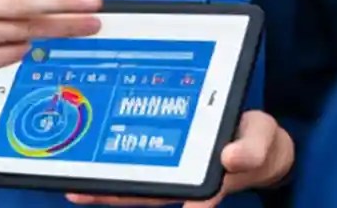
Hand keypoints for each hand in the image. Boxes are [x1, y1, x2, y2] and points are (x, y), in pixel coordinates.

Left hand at [65, 111, 294, 206]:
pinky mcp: (168, 155)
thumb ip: (252, 149)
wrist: (256, 138)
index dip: (153, 197)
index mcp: (208, 177)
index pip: (178, 192)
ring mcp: (175, 169)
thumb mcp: (264, 140)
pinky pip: (138, 163)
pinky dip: (115, 162)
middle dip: (113, 193)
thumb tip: (231, 158)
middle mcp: (186, 178)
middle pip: (145, 192)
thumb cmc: (259, 142)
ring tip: (72, 183)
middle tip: (78, 191)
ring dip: (106, 184)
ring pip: (136, 182)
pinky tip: (88, 159)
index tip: (128, 198)